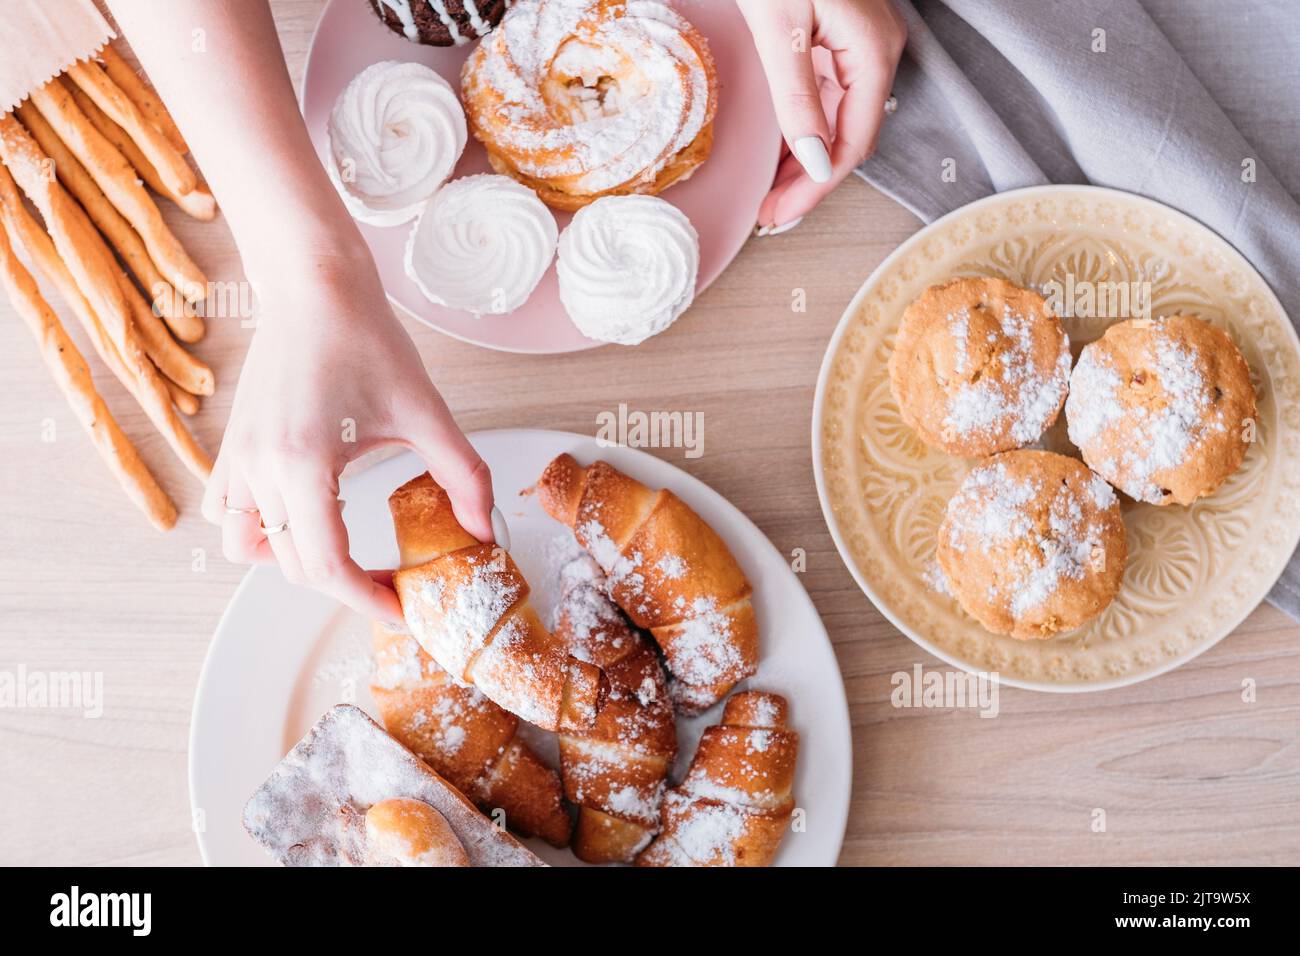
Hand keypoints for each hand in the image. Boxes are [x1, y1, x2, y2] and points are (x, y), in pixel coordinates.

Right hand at [201, 252, 494, 621]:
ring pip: (249, 547)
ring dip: (294, 560)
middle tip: (390, 584)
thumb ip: (463, 476)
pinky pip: (229, 513)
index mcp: (303, 463)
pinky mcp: (232, 444)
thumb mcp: (427, 410)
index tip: (403, 609)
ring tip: (344, 547)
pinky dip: (261, 529)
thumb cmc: (367, 338)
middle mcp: (258, 467)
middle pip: (294, 566)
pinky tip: (307, 511)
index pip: (327, 565)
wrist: (314, 286)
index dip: (367, 600)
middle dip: (345, 586)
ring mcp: (237, 457)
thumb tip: (484, 530)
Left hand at [738, 0, 906, 232]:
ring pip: (835, 122)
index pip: (851, 144)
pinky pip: (825, 97)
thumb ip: (798, 98)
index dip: (815, 188)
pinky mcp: (837, 38)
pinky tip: (779, 151)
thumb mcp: (781, 29)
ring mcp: (858, 45)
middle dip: (808, 182)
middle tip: (769, 215)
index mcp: (873, 52)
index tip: (779, 216)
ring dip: (804, 161)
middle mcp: (875, 52)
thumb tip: (813, 164)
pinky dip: (802, 129)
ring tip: (769, 194)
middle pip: (846, 138)